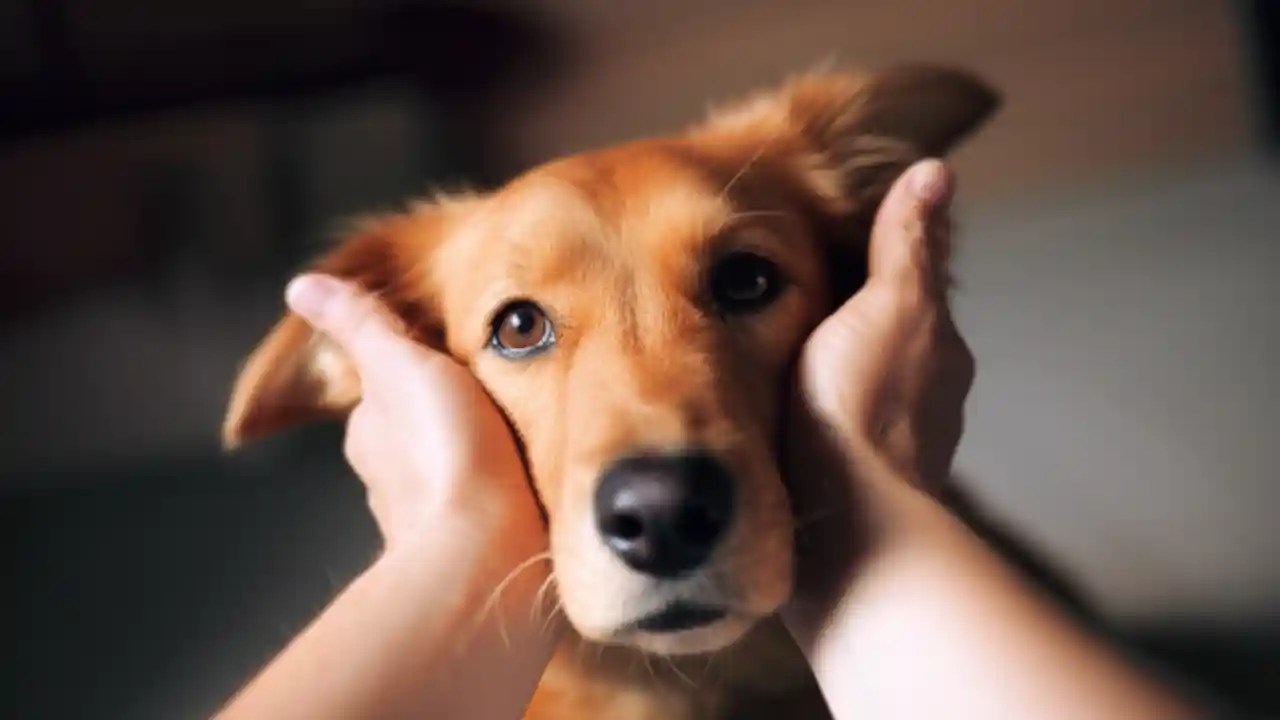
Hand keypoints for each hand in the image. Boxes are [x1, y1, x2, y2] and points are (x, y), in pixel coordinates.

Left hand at [284, 275, 543, 554]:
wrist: (488, 550)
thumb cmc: (444, 449)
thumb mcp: (399, 362)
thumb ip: (360, 322)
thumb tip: (301, 286)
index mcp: (368, 432)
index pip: (384, 390)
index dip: (414, 370)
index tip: (451, 355)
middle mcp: (388, 479)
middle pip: (417, 432)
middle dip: (447, 417)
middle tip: (492, 391)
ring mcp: (431, 517)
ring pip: (450, 472)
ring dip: (475, 456)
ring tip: (518, 435)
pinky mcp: (474, 546)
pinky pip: (484, 508)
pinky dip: (498, 493)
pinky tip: (527, 483)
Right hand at [784, 159, 972, 637]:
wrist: (844, 530)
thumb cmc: (859, 410)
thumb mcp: (885, 305)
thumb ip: (906, 244)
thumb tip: (936, 171)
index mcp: (940, 345)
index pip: (917, 283)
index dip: (881, 258)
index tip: (835, 238)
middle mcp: (933, 396)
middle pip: (892, 336)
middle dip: (855, 315)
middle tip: (793, 292)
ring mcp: (901, 446)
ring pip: (867, 385)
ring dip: (836, 368)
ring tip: (778, 351)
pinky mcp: (863, 487)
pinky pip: (843, 431)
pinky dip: (823, 414)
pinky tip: (784, 414)